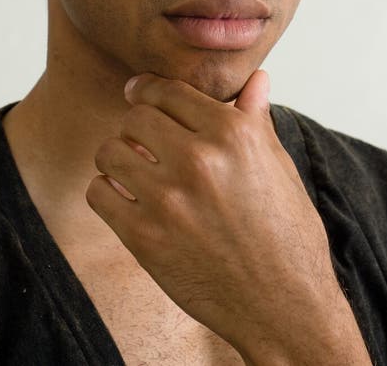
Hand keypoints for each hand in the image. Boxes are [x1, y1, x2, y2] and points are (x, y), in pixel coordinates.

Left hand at [86, 71, 368, 362]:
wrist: (285, 307)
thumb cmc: (287, 235)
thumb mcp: (279, 167)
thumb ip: (256, 119)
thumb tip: (257, 79)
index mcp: (234, 134)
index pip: (168, 90)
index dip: (147, 88)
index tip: (139, 92)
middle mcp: (199, 159)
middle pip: (136, 116)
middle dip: (135, 125)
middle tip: (140, 138)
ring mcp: (169, 199)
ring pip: (109, 151)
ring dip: (116, 157)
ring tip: (130, 168)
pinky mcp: (145, 238)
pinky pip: (99, 193)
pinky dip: (106, 192)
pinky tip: (124, 198)